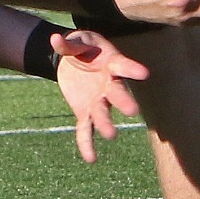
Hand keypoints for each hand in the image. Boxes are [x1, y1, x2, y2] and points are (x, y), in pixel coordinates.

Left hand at [52, 30, 148, 162]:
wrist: (75, 60)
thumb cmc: (83, 46)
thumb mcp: (77, 41)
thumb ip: (67, 45)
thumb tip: (54, 39)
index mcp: (111, 63)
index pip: (124, 66)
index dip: (133, 69)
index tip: (145, 74)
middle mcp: (109, 85)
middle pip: (117, 94)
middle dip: (123, 102)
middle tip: (132, 111)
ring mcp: (98, 100)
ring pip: (103, 114)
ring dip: (106, 124)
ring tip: (110, 135)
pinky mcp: (85, 112)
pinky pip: (86, 129)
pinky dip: (87, 144)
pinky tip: (91, 159)